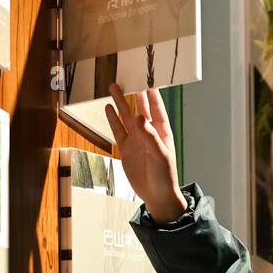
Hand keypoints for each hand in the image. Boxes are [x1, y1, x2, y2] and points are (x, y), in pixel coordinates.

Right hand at [104, 82, 185, 223]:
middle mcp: (148, 133)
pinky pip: (118, 131)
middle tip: (128, 76)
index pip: (157, 108)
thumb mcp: (160, 155)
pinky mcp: (126, 149)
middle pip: (140, 108)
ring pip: (126, 117)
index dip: (152, 94)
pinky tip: (108, 108)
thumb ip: (150, 137)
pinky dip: (113, 119)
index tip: (147, 77)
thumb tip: (140, 118)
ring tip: (113, 87)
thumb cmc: (164, 176)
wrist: (156, 195)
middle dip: (134, 93)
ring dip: (120, 103)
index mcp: (161, 132)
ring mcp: (136, 140)